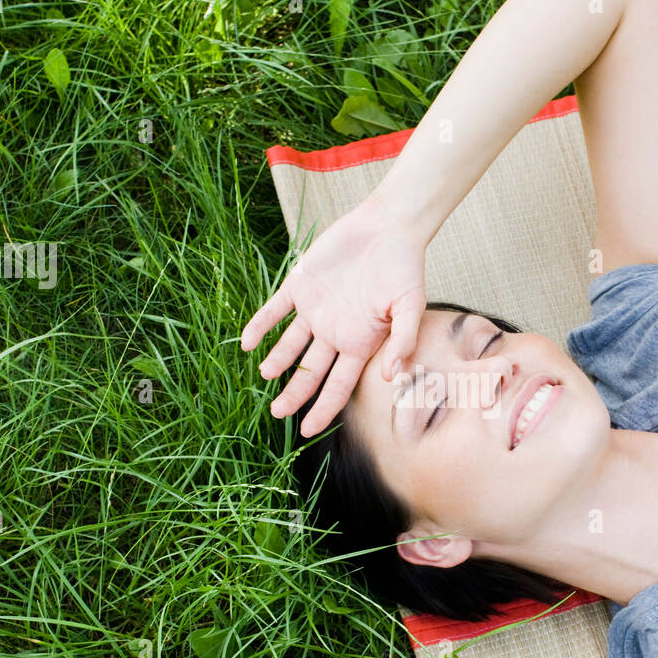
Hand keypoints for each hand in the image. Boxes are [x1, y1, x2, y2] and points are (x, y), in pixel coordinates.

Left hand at [240, 191, 428, 436]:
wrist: (389, 226)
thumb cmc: (405, 268)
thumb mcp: (411, 306)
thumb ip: (403, 340)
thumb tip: (394, 376)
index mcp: (360, 343)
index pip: (338, 386)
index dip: (323, 409)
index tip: (307, 431)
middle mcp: (335, 332)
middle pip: (310, 372)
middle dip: (294, 394)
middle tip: (276, 413)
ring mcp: (316, 310)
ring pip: (290, 344)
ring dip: (276, 361)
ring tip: (264, 374)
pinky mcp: (301, 285)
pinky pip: (275, 310)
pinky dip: (261, 325)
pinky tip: (246, 342)